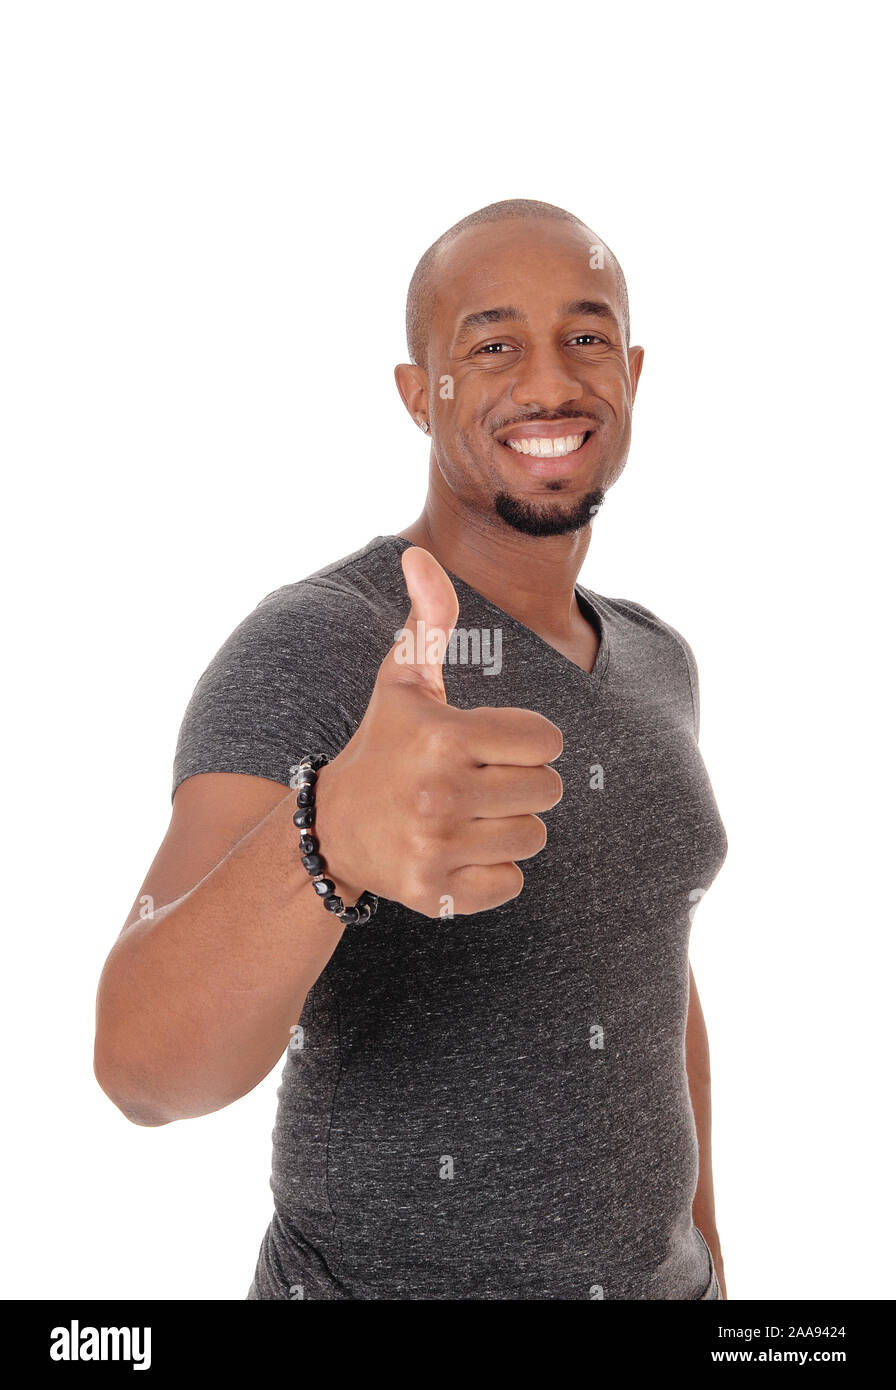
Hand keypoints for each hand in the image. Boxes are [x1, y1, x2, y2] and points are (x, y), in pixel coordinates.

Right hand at [313, 546, 562, 916]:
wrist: (330, 829)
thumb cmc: (383, 745)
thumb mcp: (402, 680)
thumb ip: (428, 620)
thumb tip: (421, 555)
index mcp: (444, 736)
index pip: (547, 740)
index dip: (527, 741)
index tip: (493, 745)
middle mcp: (440, 792)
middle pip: (547, 791)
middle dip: (522, 784)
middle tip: (481, 782)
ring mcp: (437, 845)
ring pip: (533, 837)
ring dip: (509, 826)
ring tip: (469, 816)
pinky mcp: (436, 891)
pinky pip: (512, 882)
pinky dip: (493, 872)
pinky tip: (458, 851)